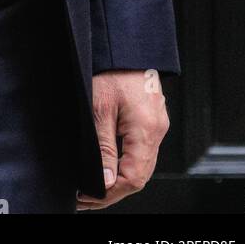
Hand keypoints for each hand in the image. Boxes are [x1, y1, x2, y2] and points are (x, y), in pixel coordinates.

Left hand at [76, 69, 169, 210]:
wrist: (124, 45)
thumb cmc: (112, 70)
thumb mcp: (99, 109)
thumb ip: (103, 147)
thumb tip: (106, 181)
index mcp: (146, 130)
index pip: (133, 179)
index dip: (110, 194)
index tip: (87, 198)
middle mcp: (157, 130)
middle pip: (140, 176)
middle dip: (113, 191)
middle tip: (86, 198)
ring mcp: (157, 124)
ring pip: (142, 164)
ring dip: (120, 179)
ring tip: (94, 186)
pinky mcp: (153, 118)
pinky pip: (143, 150)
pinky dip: (127, 163)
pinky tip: (110, 166)